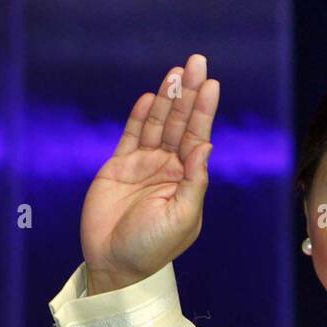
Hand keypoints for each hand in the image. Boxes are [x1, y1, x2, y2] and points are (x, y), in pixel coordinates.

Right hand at [81, 53, 220, 292]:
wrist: (115, 265)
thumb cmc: (152, 248)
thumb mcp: (182, 217)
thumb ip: (194, 181)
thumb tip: (206, 146)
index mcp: (188, 179)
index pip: (198, 136)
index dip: (204, 110)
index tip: (211, 84)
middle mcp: (168, 168)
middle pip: (180, 123)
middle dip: (187, 93)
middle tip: (196, 61)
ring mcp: (143, 165)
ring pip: (157, 125)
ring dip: (165, 98)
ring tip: (174, 72)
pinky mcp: (118, 168)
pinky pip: (131, 136)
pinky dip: (139, 117)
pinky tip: (149, 97)